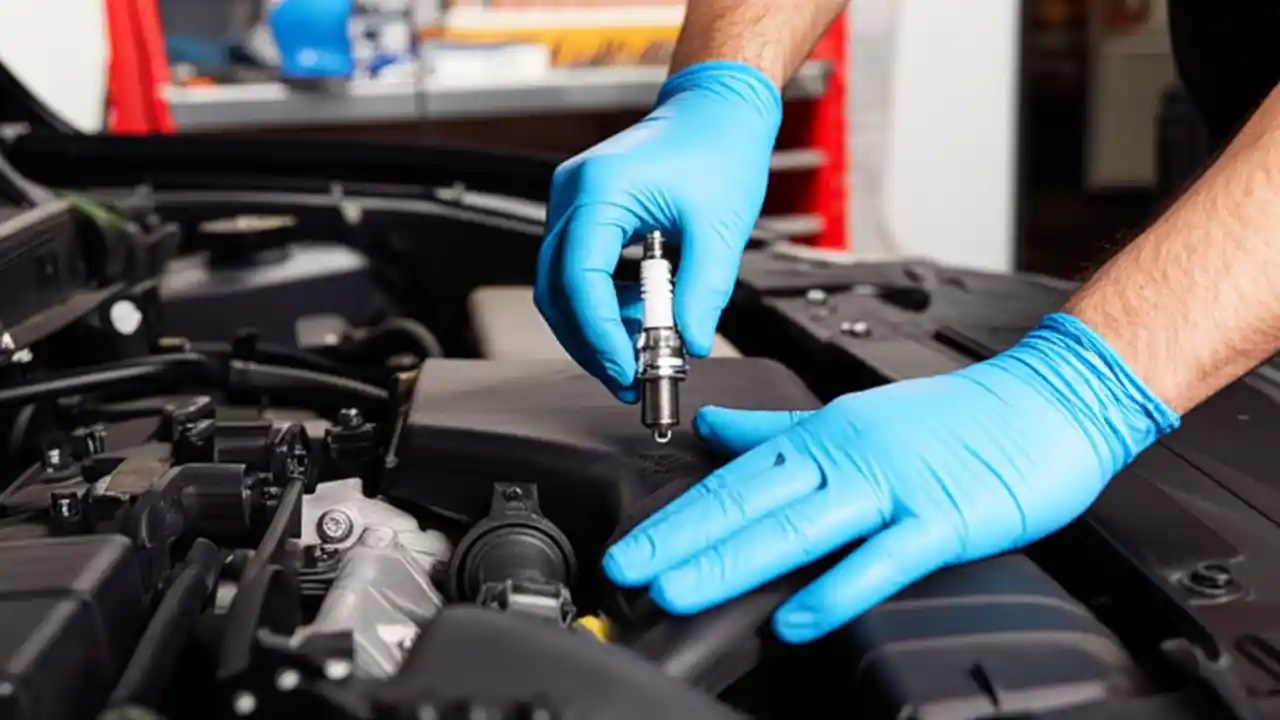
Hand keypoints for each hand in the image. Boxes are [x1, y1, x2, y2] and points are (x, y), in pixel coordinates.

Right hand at [534, 62, 782, 400]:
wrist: (718, 110)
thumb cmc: (719, 148)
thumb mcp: (721, 229)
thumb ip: (703, 292)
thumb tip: (691, 343)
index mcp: (600, 190)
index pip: (580, 278)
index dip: (599, 333)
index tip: (627, 368)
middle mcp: (574, 194)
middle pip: (557, 289)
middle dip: (590, 341)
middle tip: (629, 378)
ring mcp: (574, 202)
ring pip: (562, 285)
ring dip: (596, 326)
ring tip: (643, 350)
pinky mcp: (585, 212)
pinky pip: (578, 270)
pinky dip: (604, 302)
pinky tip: (639, 317)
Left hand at [603, 314, 1180, 642]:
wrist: (1049, 400)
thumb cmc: (953, 417)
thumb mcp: (850, 414)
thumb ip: (776, 427)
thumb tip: (714, 431)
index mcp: (824, 437)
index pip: (735, 480)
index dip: (678, 516)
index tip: (631, 547)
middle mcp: (848, 458)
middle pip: (750, 502)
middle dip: (682, 539)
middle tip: (627, 569)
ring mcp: (894, 488)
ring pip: (799, 526)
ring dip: (733, 560)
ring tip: (679, 589)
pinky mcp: (942, 519)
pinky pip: (882, 559)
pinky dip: (836, 588)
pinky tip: (797, 618)